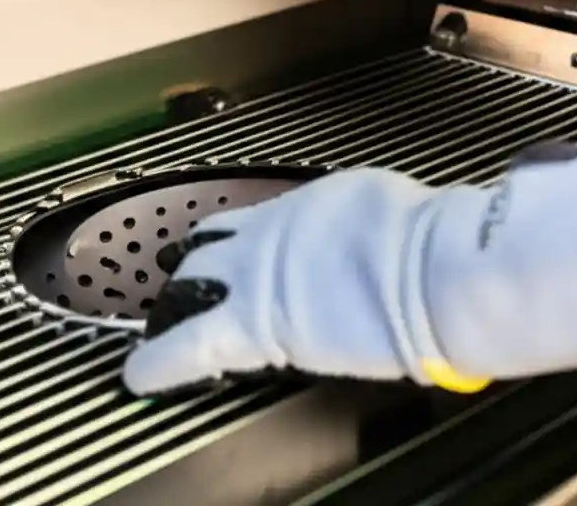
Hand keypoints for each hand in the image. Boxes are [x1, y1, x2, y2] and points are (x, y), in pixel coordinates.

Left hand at [121, 113, 576, 396]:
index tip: (229, 250)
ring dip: (175, 304)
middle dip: (193, 265)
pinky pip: (184, 344)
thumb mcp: (405, 214)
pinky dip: (158, 359)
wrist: (436, 269)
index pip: (262, 222)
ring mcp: (255, 270)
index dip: (238, 241)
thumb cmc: (437, 245)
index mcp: (317, 203)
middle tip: (176, 279)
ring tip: (156, 324)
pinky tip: (139, 374)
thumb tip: (408, 238)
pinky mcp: (246, 322)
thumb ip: (387, 229)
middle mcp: (276, 228)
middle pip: (214, 244)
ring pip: (192, 285)